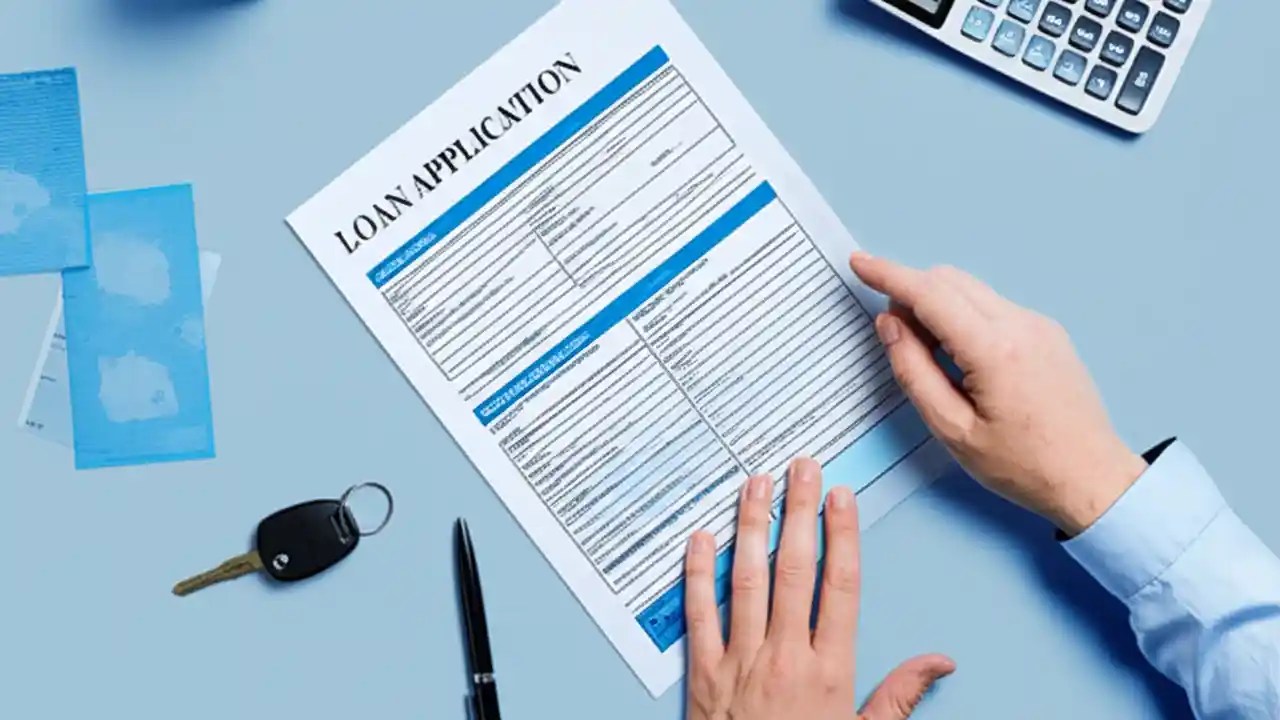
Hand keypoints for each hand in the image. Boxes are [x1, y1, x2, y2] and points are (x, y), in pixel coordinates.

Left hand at [685, 458, 954, 719]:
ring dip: (751, 528)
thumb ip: (899, 695)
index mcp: (829, 670)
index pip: (840, 587)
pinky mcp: (702, 673)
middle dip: (800, 513)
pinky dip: (697, 574)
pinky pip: (698, 614)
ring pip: (747, 580)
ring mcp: (740, 661)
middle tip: (802, 468)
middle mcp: (784, 657)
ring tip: (755, 484)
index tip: (842, 498)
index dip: (842, 536)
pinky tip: (700, 538)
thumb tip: (940, 660)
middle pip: (795, 570)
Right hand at [849, 253, 1147, 534]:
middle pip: (949, 281)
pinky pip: (992, 307)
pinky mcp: (1047, 333)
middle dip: (911, 292)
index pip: (930, 294)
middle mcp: (1020, 324)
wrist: (1092, 478)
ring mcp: (1038, 325)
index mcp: (995, 350)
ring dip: (938, 304)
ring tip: (929, 354)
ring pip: (971, 290)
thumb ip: (913, 372)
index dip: (888, 275)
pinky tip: (961, 357)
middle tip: (894, 335)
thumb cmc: (1023, 465)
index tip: (859, 262)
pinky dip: (964, 316)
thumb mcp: (953, 429)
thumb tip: (889, 324)